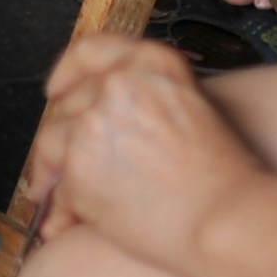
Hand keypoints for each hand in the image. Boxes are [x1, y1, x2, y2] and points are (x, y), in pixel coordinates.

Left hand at [16, 34, 273, 272]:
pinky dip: (62, 207)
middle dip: (67, 141)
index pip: (92, 51)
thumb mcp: (190, 111)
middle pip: (69, 104)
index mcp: (152, 62)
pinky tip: (70, 225)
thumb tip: (98, 122)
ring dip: (56, 175)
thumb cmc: (222, 179)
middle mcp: (119, 82)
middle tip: (67, 172)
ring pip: (52, 143)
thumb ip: (144, 103)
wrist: (224, 220)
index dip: (68, 72)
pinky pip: (56, 184)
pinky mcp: (77, 162)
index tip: (56, 90)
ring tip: (65, 208)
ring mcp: (94, 120)